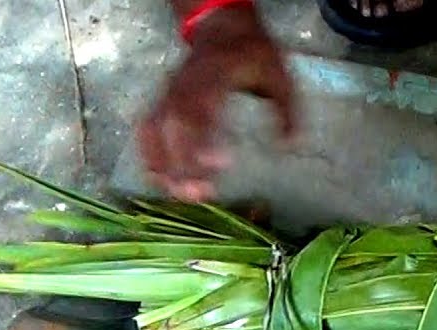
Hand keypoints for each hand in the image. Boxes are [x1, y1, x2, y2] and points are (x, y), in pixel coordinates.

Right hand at [138, 7, 296, 201]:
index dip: (204, 139)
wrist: (223, 27)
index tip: (218, 166)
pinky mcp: (162, 99)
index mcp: (215, 75)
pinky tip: (161, 180)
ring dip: (163, 165)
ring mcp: (170, 91)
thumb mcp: (281, 77)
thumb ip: (288, 112)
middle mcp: (185, 83)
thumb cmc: (254, 55)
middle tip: (199, 194)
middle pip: (173, 125)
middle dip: (182, 163)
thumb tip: (289, 146)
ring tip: (179, 195)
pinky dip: (149, 155)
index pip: (201, 108)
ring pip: (154, 129)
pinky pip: (146, 128)